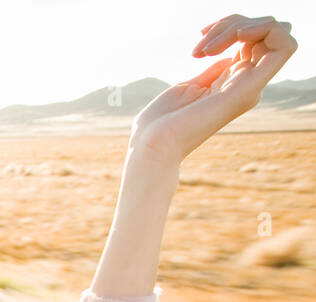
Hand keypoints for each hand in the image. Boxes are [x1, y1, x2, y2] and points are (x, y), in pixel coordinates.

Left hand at [131, 15, 297, 162]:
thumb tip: (229, 55)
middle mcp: (247, 84)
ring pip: (275, 33)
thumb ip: (213, 72)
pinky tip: (238, 34)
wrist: (153, 144)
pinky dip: (265, 30)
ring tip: (208, 44)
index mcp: (233, 82)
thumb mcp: (190, 87)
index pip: (252, 40)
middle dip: (234, 22)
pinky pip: (284, 47)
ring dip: (243, 24)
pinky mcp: (248, 88)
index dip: (231, 26)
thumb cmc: (161, 122)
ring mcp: (250, 86)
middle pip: (263, 33)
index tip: (201, 36)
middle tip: (202, 38)